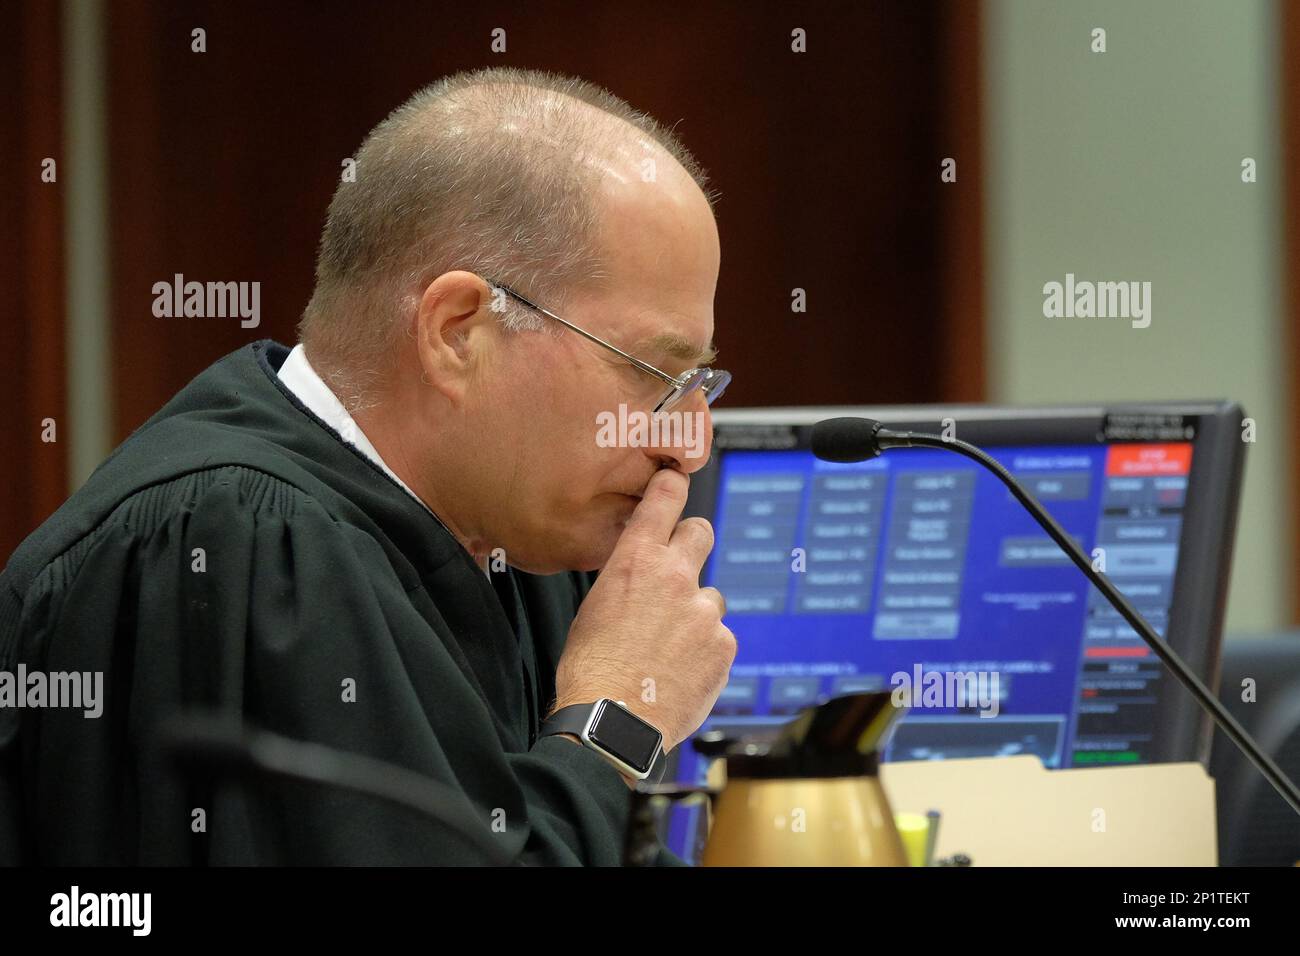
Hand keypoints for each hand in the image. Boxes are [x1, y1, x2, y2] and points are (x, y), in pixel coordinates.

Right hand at [553, 468, 735, 753]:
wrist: (612, 719)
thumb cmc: (591, 667)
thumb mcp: (594, 607)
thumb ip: (628, 581)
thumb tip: (642, 578)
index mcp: (636, 561)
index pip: (664, 499)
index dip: (672, 486)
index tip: (676, 480)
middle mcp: (675, 576)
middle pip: (701, 532)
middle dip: (692, 544)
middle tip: (679, 570)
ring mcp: (704, 611)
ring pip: (709, 598)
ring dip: (695, 615)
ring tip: (668, 649)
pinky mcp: (724, 644)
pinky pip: (718, 638)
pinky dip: (704, 652)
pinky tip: (680, 671)